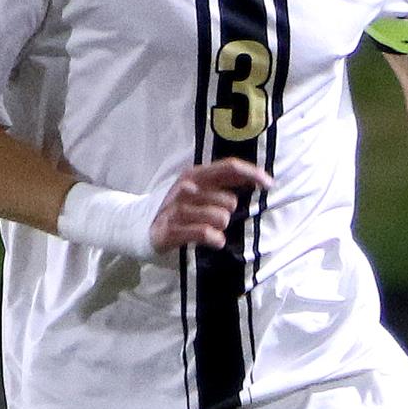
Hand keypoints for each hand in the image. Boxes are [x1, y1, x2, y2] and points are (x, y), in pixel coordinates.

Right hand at [150, 159, 273, 252]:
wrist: (138, 225)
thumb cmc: (177, 209)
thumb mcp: (198, 191)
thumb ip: (224, 184)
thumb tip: (258, 180)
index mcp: (195, 175)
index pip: (229, 167)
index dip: (252, 173)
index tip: (269, 184)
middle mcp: (186, 189)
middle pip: (228, 199)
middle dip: (230, 211)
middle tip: (218, 218)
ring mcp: (176, 210)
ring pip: (219, 216)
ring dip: (221, 226)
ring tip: (213, 230)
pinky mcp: (169, 230)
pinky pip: (203, 232)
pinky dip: (215, 238)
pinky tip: (215, 241)